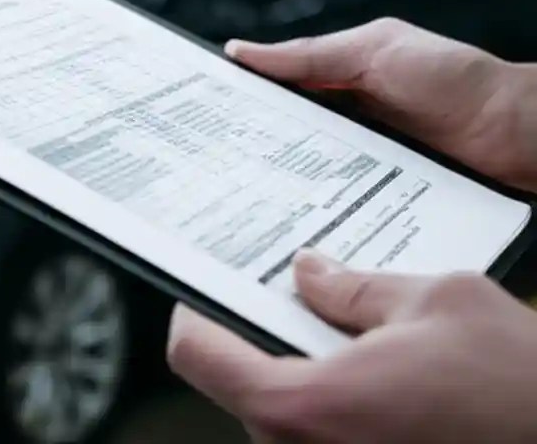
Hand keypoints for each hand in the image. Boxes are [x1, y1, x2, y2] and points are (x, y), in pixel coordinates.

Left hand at [167, 251, 536, 443]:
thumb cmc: (518, 389)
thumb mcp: (439, 303)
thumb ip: (356, 288)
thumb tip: (310, 272)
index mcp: (307, 404)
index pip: (197, 355)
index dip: (195, 313)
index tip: (204, 290)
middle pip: (243, 387)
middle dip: (265, 341)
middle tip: (297, 302)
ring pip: (287, 417)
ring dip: (308, 377)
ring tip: (356, 344)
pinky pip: (323, 438)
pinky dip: (339, 410)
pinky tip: (384, 385)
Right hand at [227, 18, 536, 193]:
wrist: (517, 132)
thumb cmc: (455, 79)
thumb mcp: (374, 52)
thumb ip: (309, 55)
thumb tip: (242, 52)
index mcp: (337, 75)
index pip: (273, 87)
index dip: (238, 97)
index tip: (201, 110)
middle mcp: (344, 117)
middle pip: (282, 133)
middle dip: (250, 144)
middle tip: (209, 159)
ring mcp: (360, 155)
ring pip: (303, 168)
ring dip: (280, 178)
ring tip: (241, 190)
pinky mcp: (377, 188)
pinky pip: (336, 195)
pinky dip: (315, 202)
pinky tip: (291, 213)